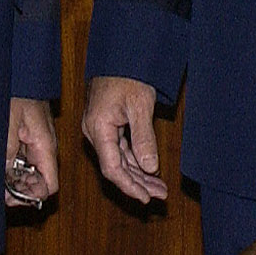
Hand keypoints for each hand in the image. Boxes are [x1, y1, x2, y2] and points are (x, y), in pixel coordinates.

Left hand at [5, 97, 58, 207]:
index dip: (33, 197)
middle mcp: (44, 148)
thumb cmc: (17, 95)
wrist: (20, 77)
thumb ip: (9, 153)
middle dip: (22, 191)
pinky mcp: (28, 139)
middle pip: (40, 182)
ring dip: (16, 181)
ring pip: (31, 172)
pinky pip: (25, 161)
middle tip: (1, 193)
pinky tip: (0, 167)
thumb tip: (7, 178)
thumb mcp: (8, 125)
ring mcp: (37, 144)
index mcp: (45, 147)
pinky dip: (14, 168)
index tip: (12, 198)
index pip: (50, 185)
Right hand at [81, 76, 167, 203]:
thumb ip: (143, 138)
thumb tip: (150, 168)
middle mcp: (95, 133)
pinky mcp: (107, 126)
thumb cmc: (128, 76)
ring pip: (119, 160)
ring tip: (159, 188)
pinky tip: (149, 170)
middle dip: (138, 184)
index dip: (129, 186)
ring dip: (139, 174)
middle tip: (160, 196)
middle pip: (116, 168)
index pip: (112, 168)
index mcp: (98, 129)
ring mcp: (100, 130)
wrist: (122, 56)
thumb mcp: (139, 106)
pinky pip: (120, 149)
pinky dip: (136, 160)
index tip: (146, 198)